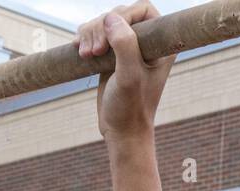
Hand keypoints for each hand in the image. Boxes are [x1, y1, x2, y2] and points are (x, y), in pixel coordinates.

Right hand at [75, 3, 174, 140]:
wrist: (121, 131)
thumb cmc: (131, 108)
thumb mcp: (129, 77)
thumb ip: (124, 45)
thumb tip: (111, 17)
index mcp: (161, 44)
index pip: (143, 9)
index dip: (123, 15)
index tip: (109, 39)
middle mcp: (146, 42)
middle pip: (119, 13)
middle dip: (101, 27)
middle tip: (94, 52)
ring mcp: (128, 48)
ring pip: (104, 22)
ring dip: (90, 33)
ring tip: (86, 55)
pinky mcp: (111, 55)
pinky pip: (95, 34)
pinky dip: (84, 38)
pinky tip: (79, 50)